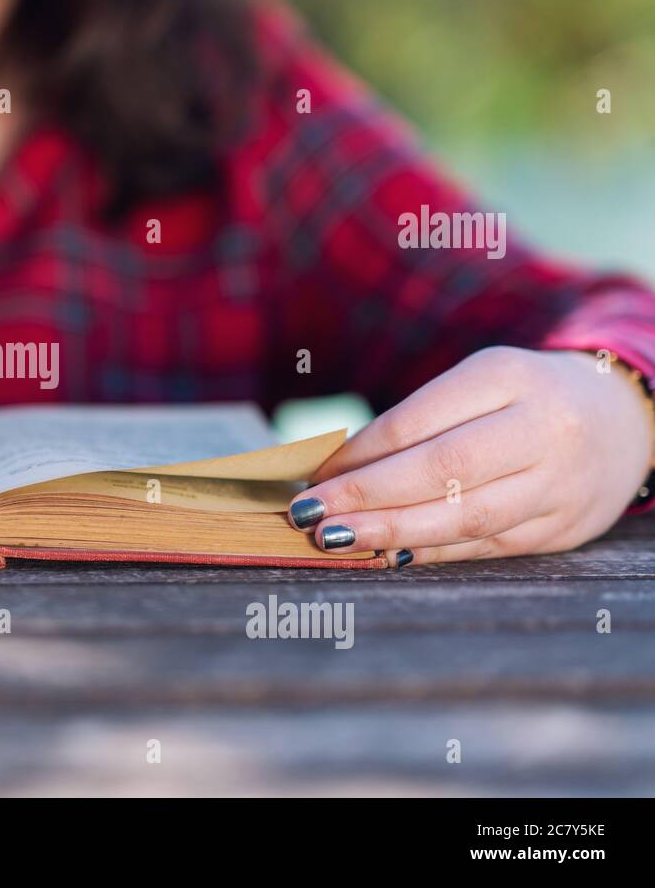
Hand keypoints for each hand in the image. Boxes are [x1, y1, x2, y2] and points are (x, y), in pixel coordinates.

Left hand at [288, 346, 654, 565]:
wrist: (624, 416)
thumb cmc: (524, 397)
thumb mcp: (477, 384)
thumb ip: (415, 423)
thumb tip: (334, 470)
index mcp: (508, 377)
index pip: (418, 422)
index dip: (360, 455)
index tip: (314, 476)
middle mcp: (542, 428)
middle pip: (442, 470)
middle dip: (367, 497)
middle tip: (310, 514)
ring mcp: (561, 483)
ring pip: (466, 516)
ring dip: (392, 532)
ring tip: (338, 539)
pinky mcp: (566, 527)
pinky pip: (488, 544)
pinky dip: (432, 552)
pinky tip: (388, 554)